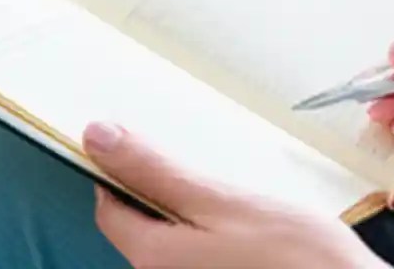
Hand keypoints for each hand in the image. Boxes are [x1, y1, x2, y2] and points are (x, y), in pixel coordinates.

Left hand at [83, 122, 388, 268]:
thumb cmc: (297, 254)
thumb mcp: (222, 200)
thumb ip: (155, 170)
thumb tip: (96, 136)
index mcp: (152, 257)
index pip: (109, 207)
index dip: (122, 171)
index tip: (148, 146)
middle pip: (144, 227)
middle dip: (168, 195)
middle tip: (213, 175)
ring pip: (176, 241)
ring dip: (198, 217)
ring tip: (241, 204)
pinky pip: (203, 257)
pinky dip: (218, 238)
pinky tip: (252, 232)